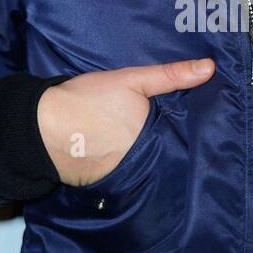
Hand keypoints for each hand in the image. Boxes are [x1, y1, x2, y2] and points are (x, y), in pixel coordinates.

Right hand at [37, 57, 214, 186]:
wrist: (41, 127)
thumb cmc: (86, 99)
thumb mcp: (131, 79)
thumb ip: (170, 75)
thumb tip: (210, 68)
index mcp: (154, 134)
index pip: (182, 134)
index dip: (187, 127)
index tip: (198, 121)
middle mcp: (144, 160)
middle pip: (164, 149)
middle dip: (169, 141)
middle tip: (168, 128)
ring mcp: (126, 174)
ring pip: (147, 163)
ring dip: (150, 155)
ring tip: (147, 141)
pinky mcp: (108, 183)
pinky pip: (127, 173)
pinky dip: (129, 166)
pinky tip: (125, 153)